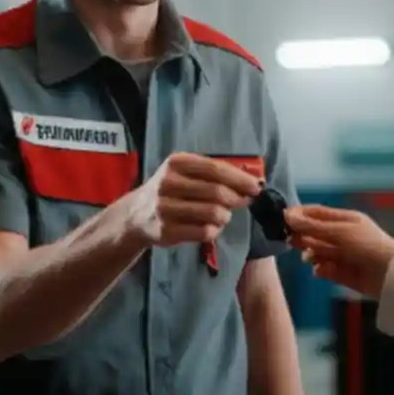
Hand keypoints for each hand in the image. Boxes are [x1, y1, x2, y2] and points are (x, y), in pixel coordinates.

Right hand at [127, 152, 261, 246]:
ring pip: (213, 213)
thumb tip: (252, 179)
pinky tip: (211, 227)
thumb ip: (214, 172)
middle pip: (217, 192)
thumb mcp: (185, 172)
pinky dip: (214, 230)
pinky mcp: (167, 231)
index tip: (257, 186)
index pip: (216, 169)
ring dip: (225, 216)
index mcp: (176, 163)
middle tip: (244, 201)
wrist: (136, 214)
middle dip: (237, 198)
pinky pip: (204, 232)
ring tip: (223, 215)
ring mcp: (166, 208)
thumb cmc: (170, 189)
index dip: (240, 179)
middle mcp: (168, 183)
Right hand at [285, 205, 393, 297]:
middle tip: (290, 240)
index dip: (299, 215)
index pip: (316, 213)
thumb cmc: (367, 246)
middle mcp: (342, 236)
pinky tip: (321, 270)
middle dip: (302, 235)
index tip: (282, 219)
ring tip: (309, 256)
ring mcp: (341, 255)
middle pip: (314, 233)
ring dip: (310, 253)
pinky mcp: (342, 273)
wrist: (391, 275)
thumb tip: (287, 215)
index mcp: (345, 220)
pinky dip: (320, 269)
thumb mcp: (339, 232)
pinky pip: (324, 269)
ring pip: (317, 251)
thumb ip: (312, 226)